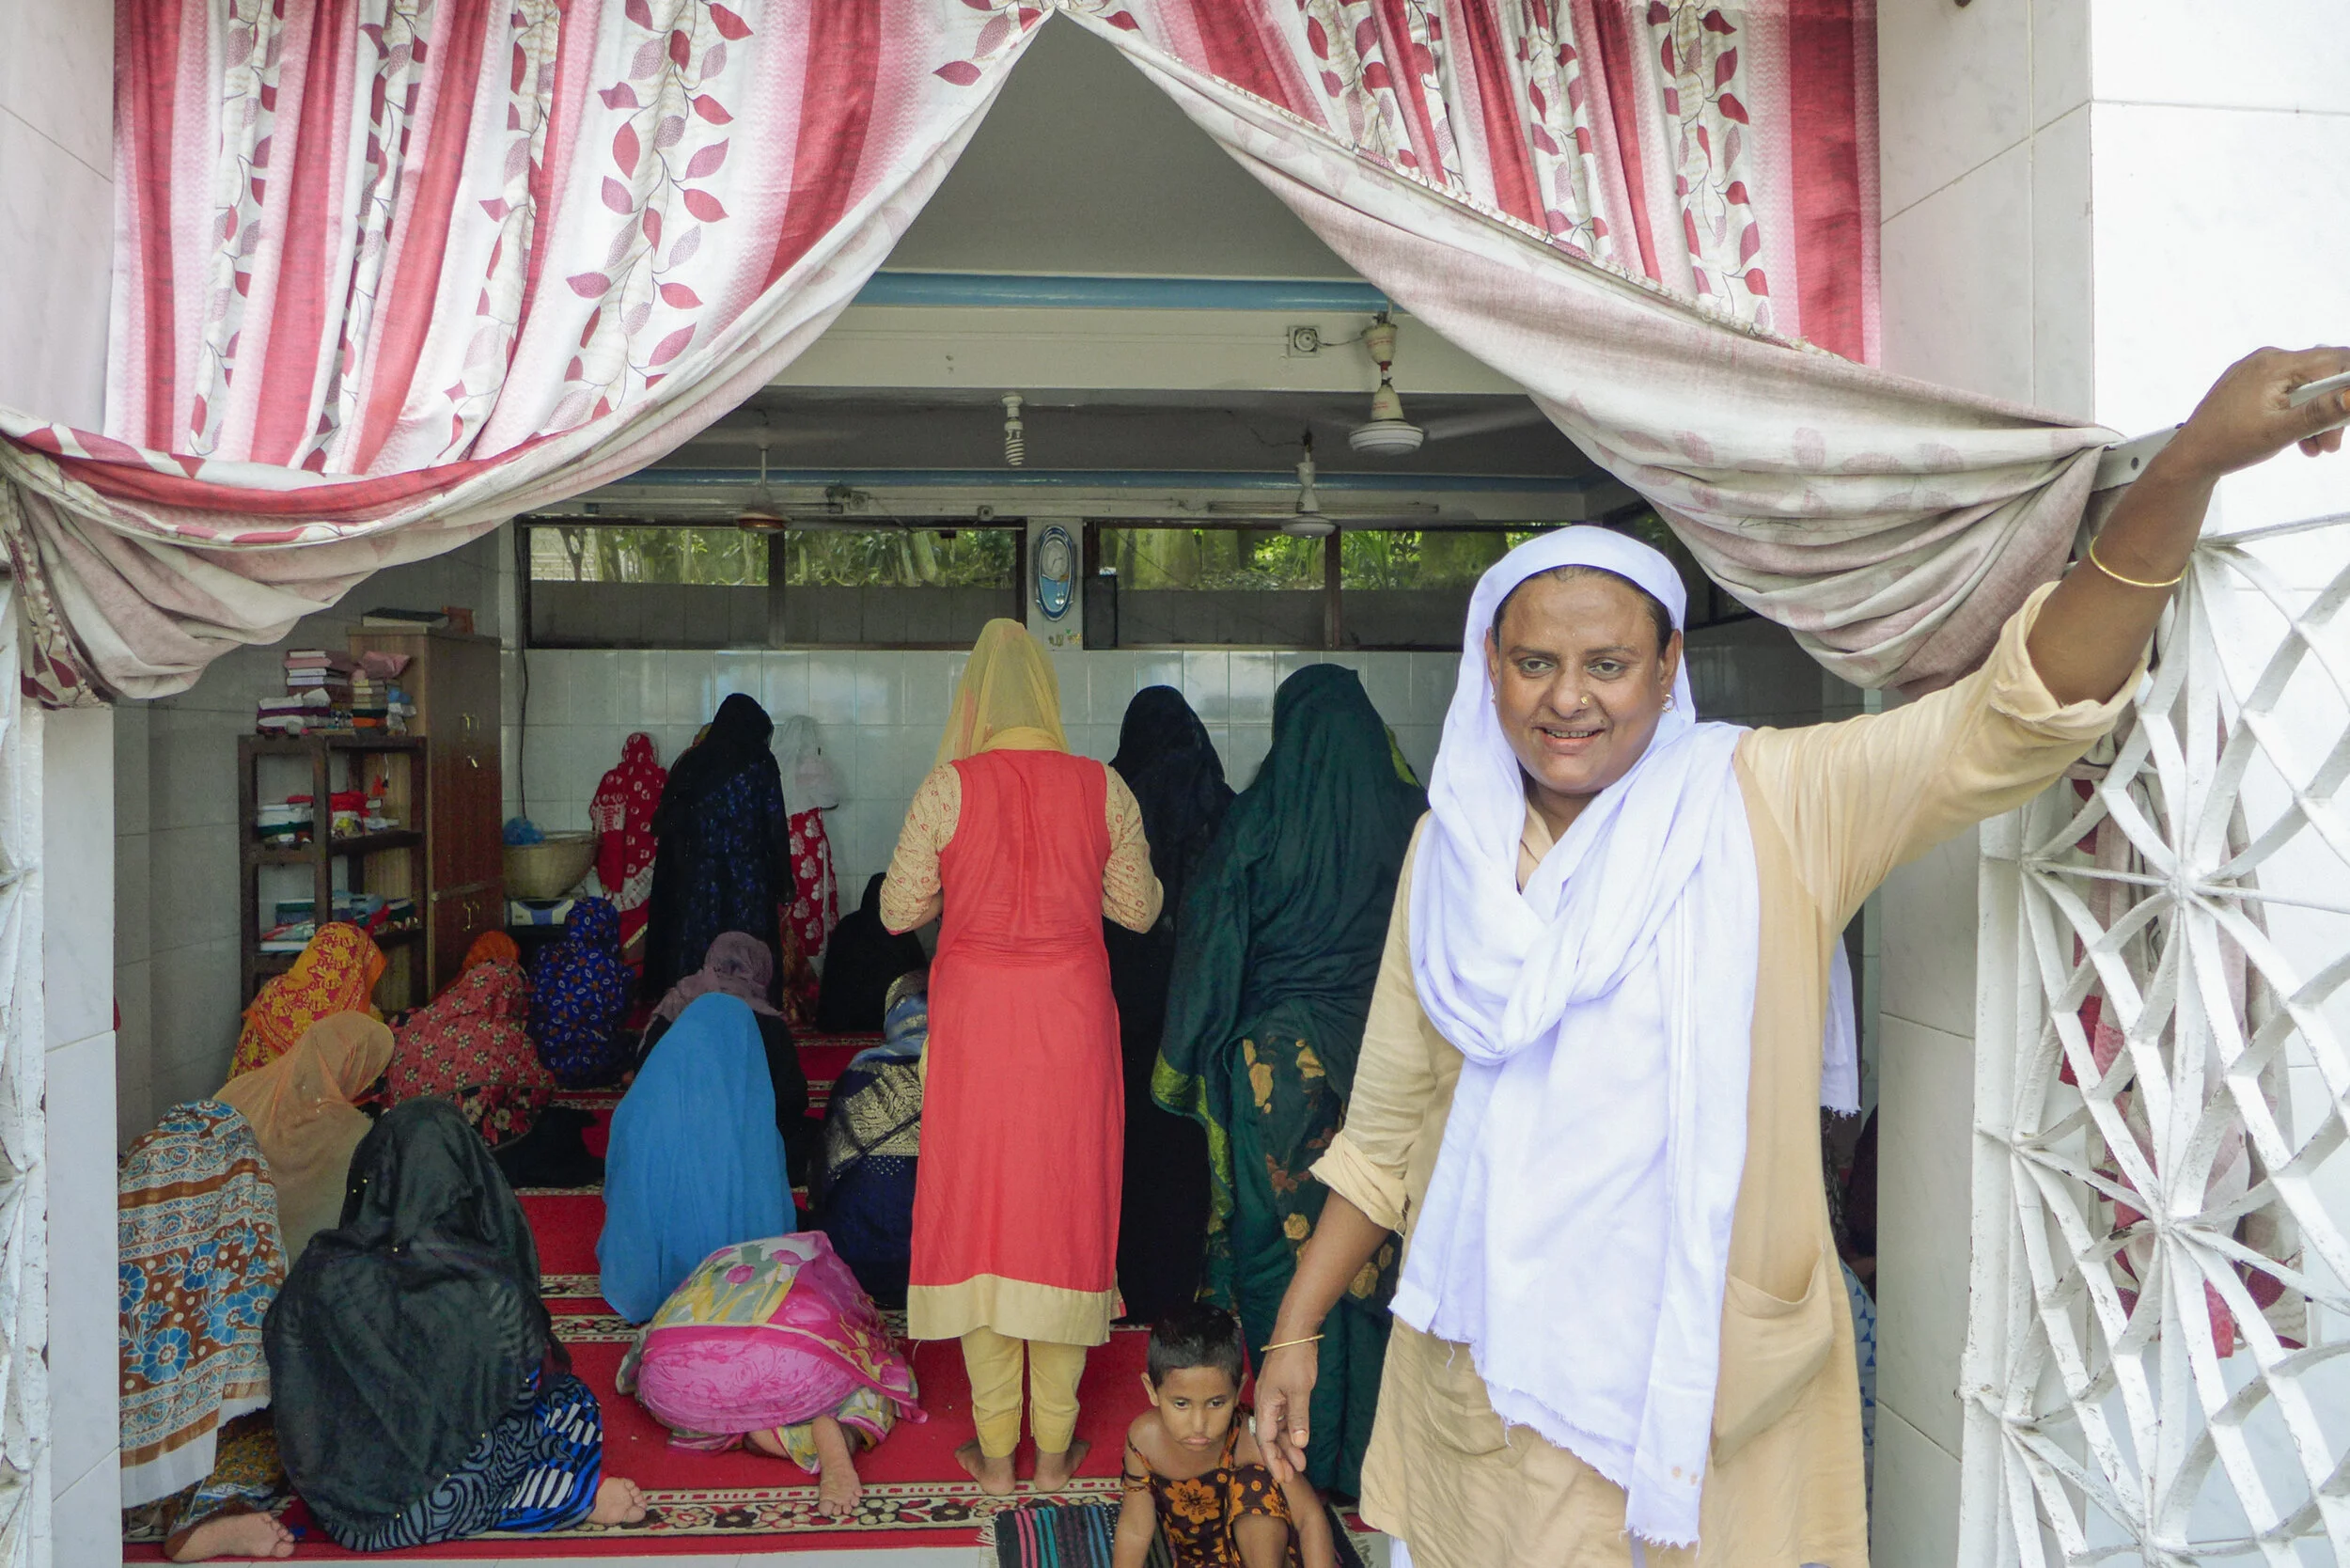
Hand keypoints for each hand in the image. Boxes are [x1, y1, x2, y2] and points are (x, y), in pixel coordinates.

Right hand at [1255, 1341, 1319, 1484]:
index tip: (1282, 1477)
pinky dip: (1291, 1431)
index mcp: (1265, 1404)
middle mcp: (1266, 1404)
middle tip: (1292, 1476)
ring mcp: (1274, 1398)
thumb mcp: (1299, 1389)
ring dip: (1288, 1446)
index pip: (1265, 1439)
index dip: (1273, 1459)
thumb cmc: (1295, 1359)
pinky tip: (1299, 1440)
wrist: (1295, 1333)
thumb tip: (1299, 1444)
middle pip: (1269, 1437)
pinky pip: (1284, 1418)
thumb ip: (1298, 1417)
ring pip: (1278, 1428)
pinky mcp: (1282, 1393)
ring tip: (1301, 1463)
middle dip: (1280, 1457)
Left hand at [2165, 346, 2349, 480]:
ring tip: (2320, 447)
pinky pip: (2288, 393)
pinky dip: (2298, 415)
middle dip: (2334, 408)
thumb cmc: (2228, 444)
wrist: (2190, 458)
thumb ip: (2321, 413)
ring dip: (2317, 417)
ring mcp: (2258, 371)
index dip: (2348, 386)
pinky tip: (2303, 442)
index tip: (2348, 412)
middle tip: (2334, 441)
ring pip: (2306, 387)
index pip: (2335, 361)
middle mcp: (2268, 360)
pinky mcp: (2252, 385)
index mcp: (2275, 365)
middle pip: (2322, 375)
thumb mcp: (2281, 431)